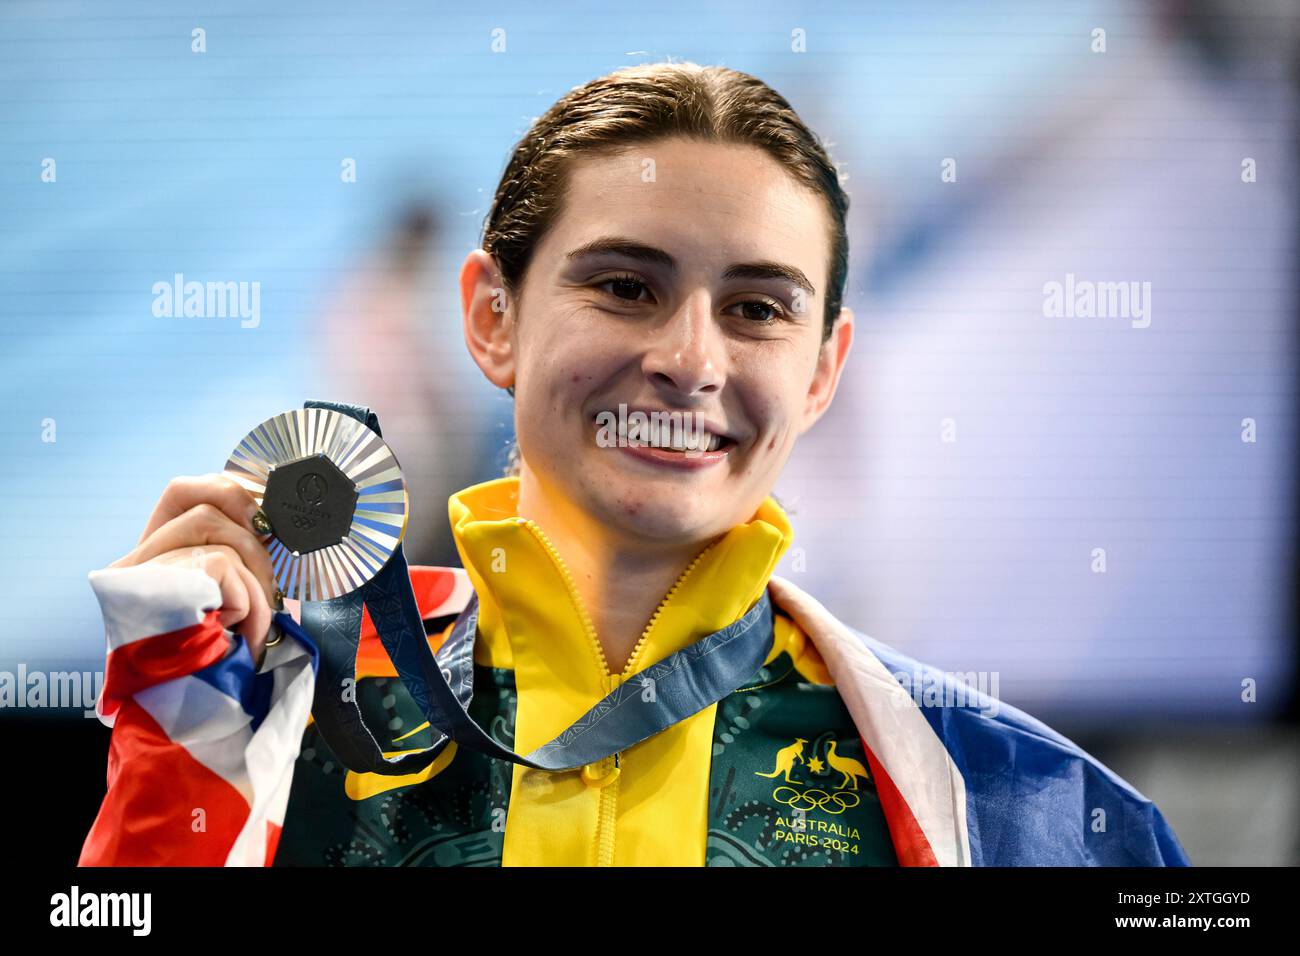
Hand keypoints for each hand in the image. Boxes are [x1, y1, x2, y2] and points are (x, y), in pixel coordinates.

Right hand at [107, 473, 279, 663]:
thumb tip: (273, 516)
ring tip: (252, 626)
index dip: (229, 489)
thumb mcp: (232, 602)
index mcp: (154, 559)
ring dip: (255, 581)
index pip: (182, 490)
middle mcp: (135, 564)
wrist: (199, 722)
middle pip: (205, 504)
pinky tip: (238, 634)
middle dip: (256, 542)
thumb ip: (237, 558)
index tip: (266, 518)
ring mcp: (139, 575)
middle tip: (270, 591)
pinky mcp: (155, 587)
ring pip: (219, 534)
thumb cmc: (221, 669)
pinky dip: (247, 600)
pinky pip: (223, 564)